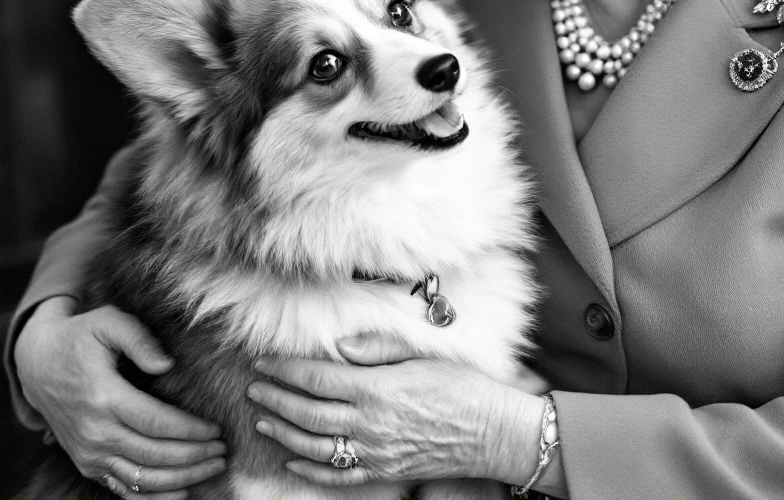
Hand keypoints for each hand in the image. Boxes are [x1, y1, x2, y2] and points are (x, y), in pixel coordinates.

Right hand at [14, 298, 227, 497]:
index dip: (189, 430)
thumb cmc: (81, 338)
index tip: (216, 429)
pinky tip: (180, 493)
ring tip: (213, 467)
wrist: (37, 365)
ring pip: (141, 478)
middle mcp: (95, 432)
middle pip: (153, 454)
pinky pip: (122, 489)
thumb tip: (167, 363)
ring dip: (180, 479)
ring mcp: (89, 453)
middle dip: (193, 456)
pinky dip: (152, 498)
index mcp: (104, 397)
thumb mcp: (108, 323)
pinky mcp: (87, 463)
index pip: (155, 422)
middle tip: (223, 450)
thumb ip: (140, 339)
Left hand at [248, 339, 541, 489]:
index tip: (263, 360)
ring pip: (314, 446)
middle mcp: (369, 423)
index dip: (285, 369)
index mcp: (377, 388)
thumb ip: (377, 350)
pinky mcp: (384, 473)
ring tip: (263, 418)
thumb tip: (338, 348)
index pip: (317, 377)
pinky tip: (293, 459)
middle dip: (276, 398)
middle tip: (253, 386)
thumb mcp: (421, 355)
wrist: (490, 430)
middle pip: (308, 412)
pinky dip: (309, 469)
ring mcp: (374, 452)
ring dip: (284, 431)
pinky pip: (337, 475)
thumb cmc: (461, 385)